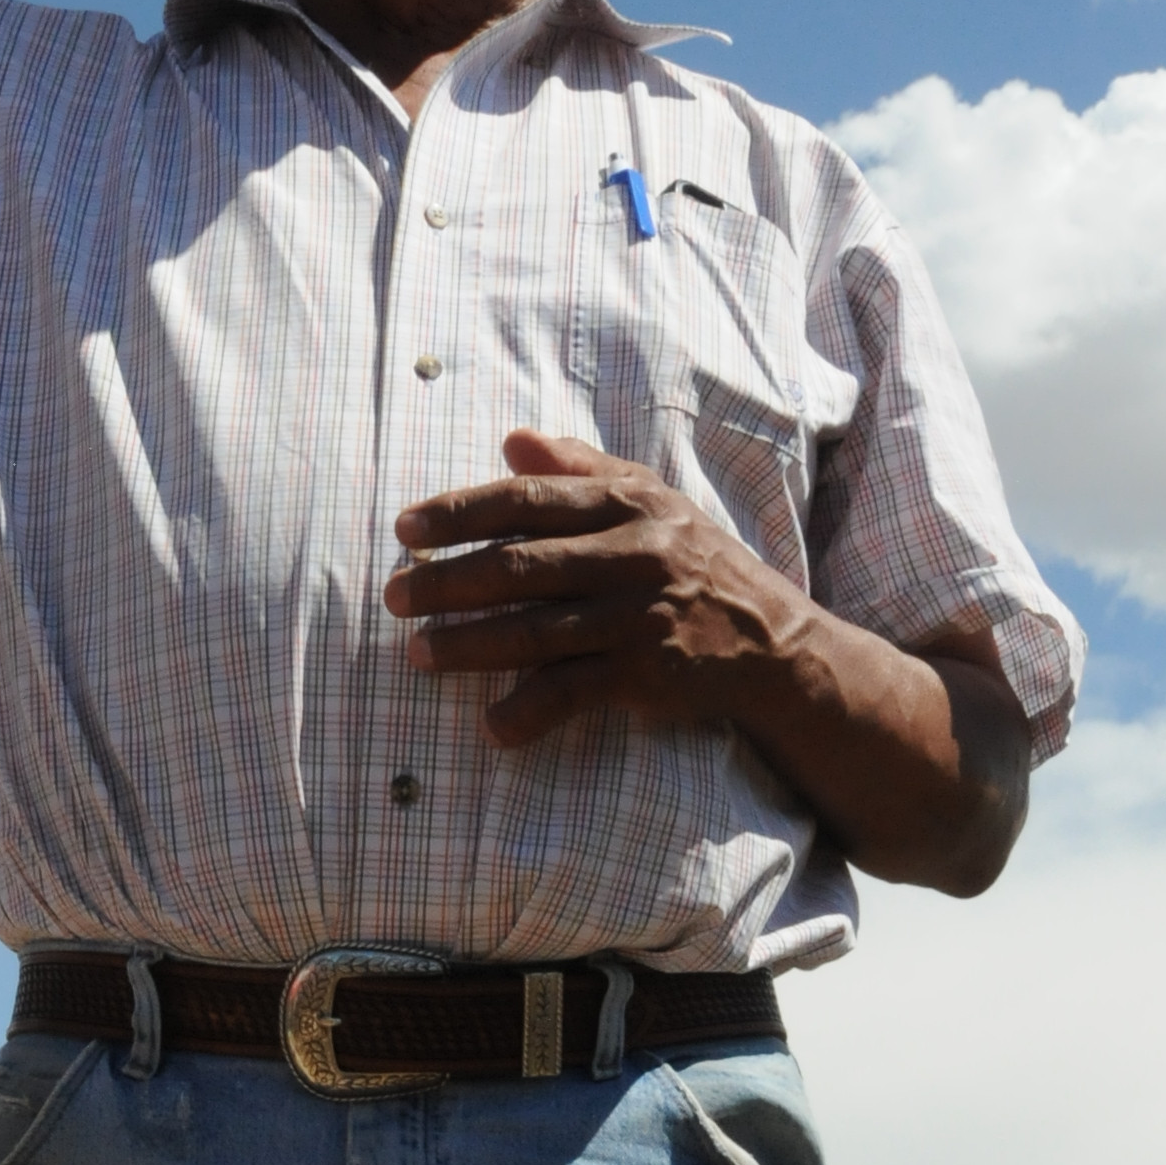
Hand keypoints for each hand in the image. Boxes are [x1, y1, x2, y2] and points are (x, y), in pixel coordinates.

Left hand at [383, 425, 803, 747]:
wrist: (772, 642)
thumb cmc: (696, 564)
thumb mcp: (652, 502)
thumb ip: (582, 469)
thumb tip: (511, 440)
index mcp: (626, 504)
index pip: (525, 501)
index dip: (459, 513)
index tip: (405, 529)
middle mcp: (632, 554)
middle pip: (518, 566)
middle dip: (446, 582)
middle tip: (393, 595)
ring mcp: (637, 616)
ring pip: (533, 630)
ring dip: (467, 646)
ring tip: (416, 655)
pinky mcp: (645, 674)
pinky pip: (570, 693)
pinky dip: (525, 712)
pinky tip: (490, 725)